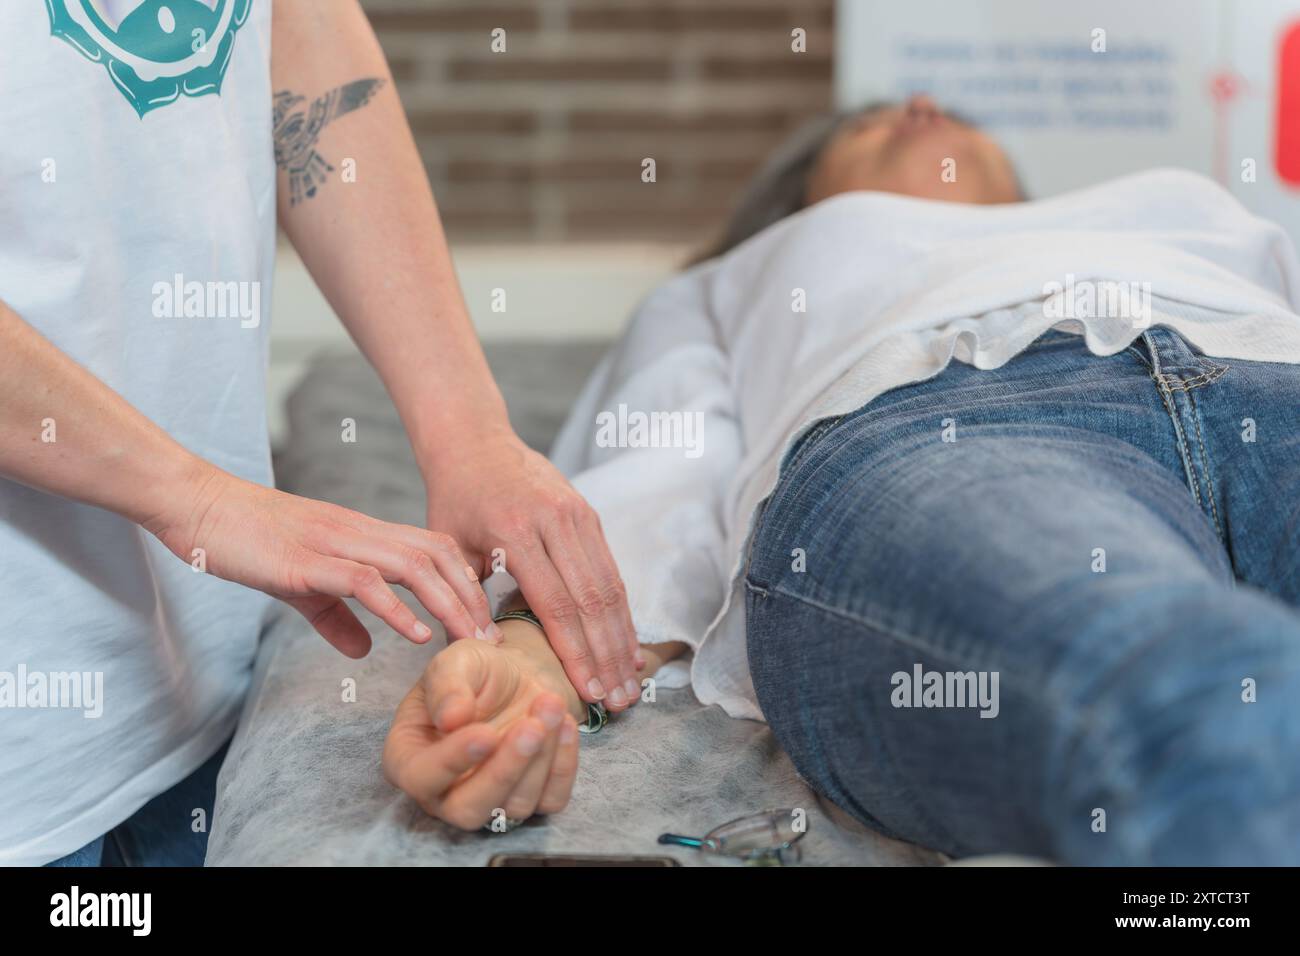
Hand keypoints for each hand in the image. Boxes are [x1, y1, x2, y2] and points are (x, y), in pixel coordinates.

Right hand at [148, 462, 498, 656]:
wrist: (198, 508)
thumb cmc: (248, 542)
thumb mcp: (301, 586)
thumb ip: (335, 616)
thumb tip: (366, 649)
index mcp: (364, 534)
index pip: (436, 548)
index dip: (467, 581)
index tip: (484, 622)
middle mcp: (360, 532)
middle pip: (439, 555)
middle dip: (473, 598)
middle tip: (494, 641)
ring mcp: (336, 542)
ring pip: (413, 565)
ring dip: (449, 604)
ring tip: (471, 642)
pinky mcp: (306, 560)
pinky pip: (364, 581)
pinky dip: (397, 609)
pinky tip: (417, 635)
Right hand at [382, 620, 582, 828]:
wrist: (515, 676)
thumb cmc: (474, 672)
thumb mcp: (456, 661)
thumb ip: (447, 685)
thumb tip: (450, 718)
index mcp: (410, 758)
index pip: (420, 778)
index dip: (452, 761)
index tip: (485, 734)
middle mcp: (444, 791)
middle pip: (468, 809)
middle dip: (505, 769)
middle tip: (532, 726)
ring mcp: (490, 801)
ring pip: (515, 805)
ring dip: (541, 757)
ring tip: (550, 704)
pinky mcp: (531, 799)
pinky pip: (550, 800)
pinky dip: (564, 765)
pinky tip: (565, 724)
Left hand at [424, 431, 643, 710]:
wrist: (476, 444)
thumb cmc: (455, 501)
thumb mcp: (449, 548)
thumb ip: (464, 601)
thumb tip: (480, 656)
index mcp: (515, 531)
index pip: (555, 603)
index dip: (575, 652)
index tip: (587, 691)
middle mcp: (555, 521)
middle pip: (591, 600)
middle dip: (607, 656)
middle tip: (619, 701)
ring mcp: (578, 515)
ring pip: (610, 587)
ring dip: (621, 639)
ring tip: (631, 683)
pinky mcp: (589, 515)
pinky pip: (611, 570)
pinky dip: (622, 612)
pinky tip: (628, 644)